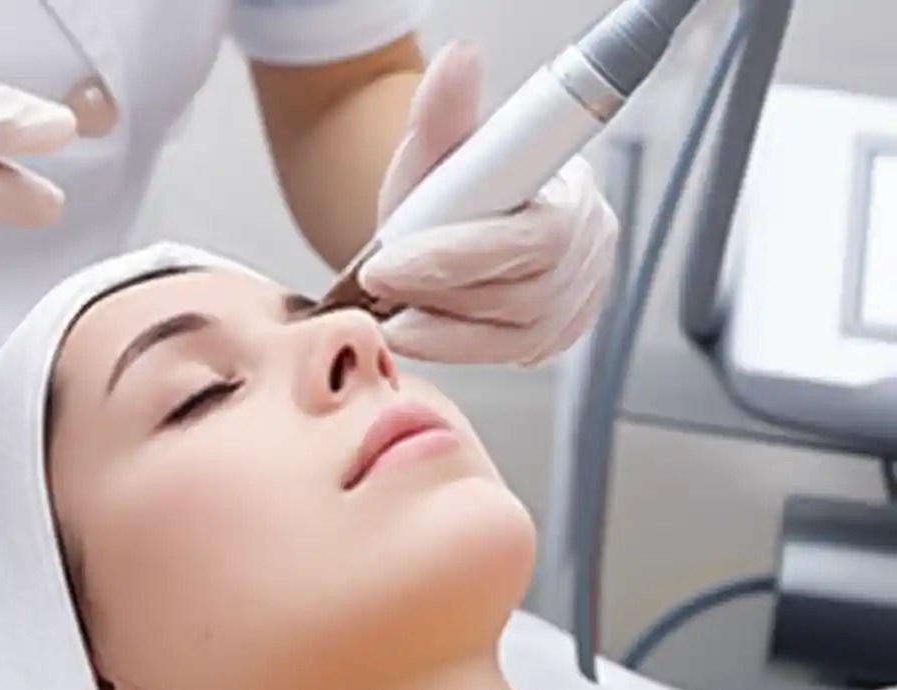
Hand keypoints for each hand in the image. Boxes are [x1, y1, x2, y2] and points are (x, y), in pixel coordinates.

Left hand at [360, 42, 619, 365]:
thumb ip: (445, 108)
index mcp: (572, 194)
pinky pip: (504, 355)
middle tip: (374, 288)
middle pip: (523, 294)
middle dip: (437, 295)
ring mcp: (575, 302)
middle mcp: (588, 251)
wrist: (457, 224)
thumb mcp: (440, 146)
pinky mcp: (552, 338)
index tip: (386, 266)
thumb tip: (456, 61)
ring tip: (388, 312)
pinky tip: (416, 329)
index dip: (456, 257)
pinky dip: (453, 346)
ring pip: (511, 333)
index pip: (533, 238)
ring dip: (440, 327)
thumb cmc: (458, 185)